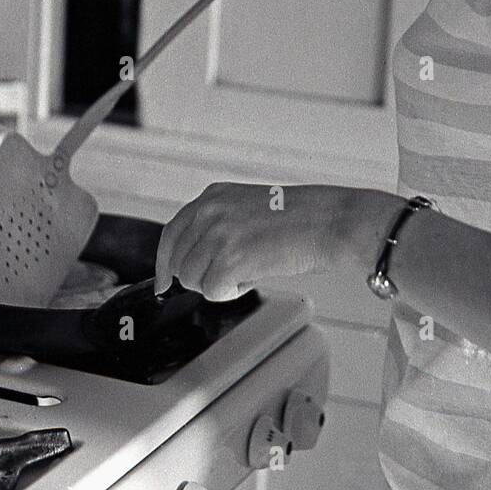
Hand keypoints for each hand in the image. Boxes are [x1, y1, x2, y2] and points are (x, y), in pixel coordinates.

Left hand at [154, 182, 398, 300]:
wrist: (327, 221)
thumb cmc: (299, 218)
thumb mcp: (245, 207)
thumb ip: (216, 225)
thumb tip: (194, 259)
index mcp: (212, 197)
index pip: (170, 234)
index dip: (165, 263)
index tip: (164, 281)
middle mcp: (209, 212)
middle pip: (179, 263)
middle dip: (201, 277)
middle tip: (231, 273)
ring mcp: (216, 235)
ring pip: (194, 281)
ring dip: (219, 284)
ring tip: (249, 269)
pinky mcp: (228, 260)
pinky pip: (213, 292)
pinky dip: (232, 292)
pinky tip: (254, 275)